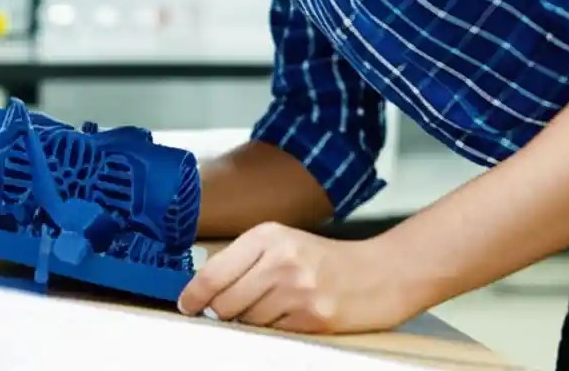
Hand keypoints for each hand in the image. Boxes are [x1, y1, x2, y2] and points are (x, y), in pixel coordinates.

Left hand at [177, 221, 418, 333]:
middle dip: (220, 312)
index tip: (187, 305)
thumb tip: (204, 290)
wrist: (381, 273)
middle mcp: (280, 260)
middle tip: (226, 312)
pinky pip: (273, 332)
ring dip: (249, 322)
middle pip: (226, 301)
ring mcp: (297, 289)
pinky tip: (290, 316)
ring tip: (273, 308)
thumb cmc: (325, 260)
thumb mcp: (283, 243)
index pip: (214, 272)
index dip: (194, 295)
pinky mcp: (312, 317)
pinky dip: (273, 329)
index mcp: (267, 236)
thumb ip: (244, 260)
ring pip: (247, 320)